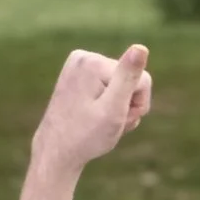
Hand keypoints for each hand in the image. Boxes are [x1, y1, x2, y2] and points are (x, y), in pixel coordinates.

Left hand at [32, 44, 150, 173]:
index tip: (119, 120)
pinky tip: (94, 116)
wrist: (55, 152)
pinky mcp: (77, 74)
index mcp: (93, 62)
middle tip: (107, 124)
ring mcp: (78, 64)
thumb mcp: (113, 109)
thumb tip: (140, 47)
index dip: (138, 105)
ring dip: (118, 107)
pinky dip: (107, 103)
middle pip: (131, 79)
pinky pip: (108, 84)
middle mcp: (83, 56)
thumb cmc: (86, 136)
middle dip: (126, 105)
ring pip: (121, 84)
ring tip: (100, 123)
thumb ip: (128, 78)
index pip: (143, 80)